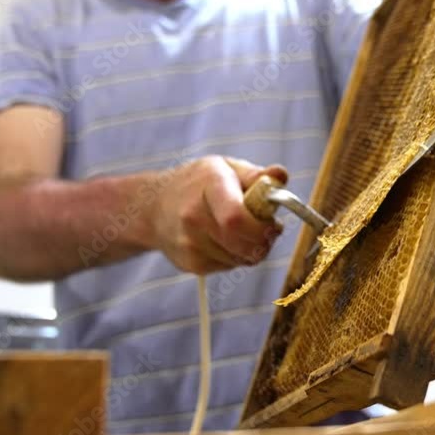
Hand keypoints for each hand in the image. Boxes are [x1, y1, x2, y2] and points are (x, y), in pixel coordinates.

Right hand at [148, 156, 288, 273]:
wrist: (153, 208)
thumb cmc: (198, 184)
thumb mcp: (226, 168)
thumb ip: (256, 175)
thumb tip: (281, 175)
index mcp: (208, 186)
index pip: (236, 217)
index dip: (262, 227)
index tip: (273, 224)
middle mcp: (194, 217)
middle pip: (243, 244)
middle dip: (264, 240)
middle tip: (268, 229)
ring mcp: (189, 244)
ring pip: (241, 259)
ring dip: (252, 249)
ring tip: (242, 230)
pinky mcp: (190, 264)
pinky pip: (230, 267)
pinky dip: (237, 256)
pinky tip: (225, 240)